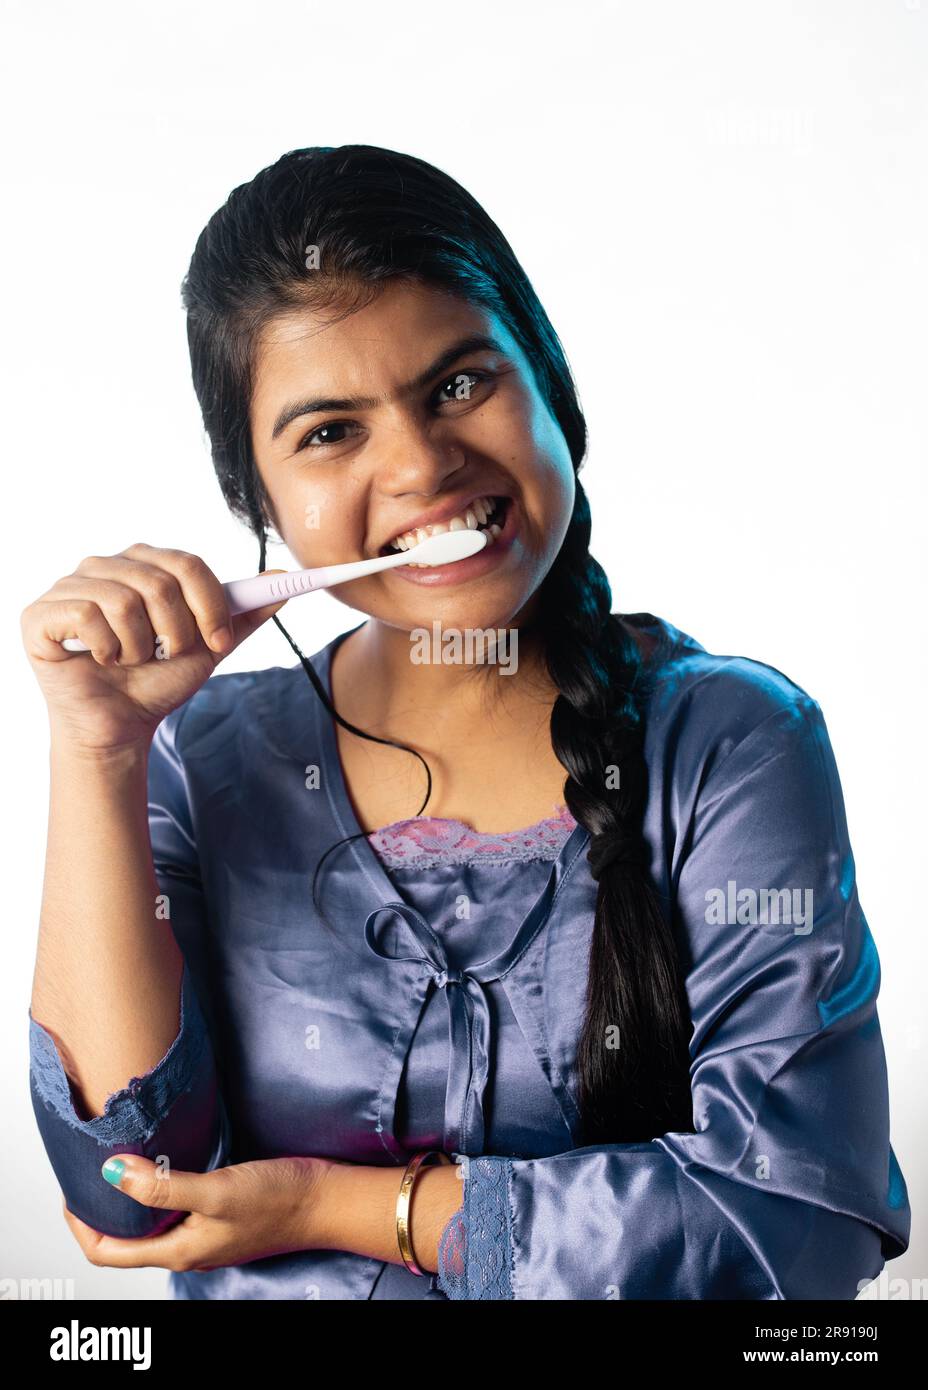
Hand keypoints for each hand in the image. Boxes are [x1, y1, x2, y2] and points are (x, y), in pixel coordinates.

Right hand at [21, 543, 289, 753]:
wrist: (122, 725)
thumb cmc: (158, 680)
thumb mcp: (209, 646)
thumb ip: (242, 613)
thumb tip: (284, 579)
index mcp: (143, 563)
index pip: (188, 563)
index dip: (210, 606)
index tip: (217, 642)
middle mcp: (104, 565)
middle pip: (159, 582)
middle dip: (177, 632)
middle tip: (167, 655)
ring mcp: (69, 586)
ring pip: (125, 602)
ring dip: (139, 647)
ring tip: (131, 660)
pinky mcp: (40, 613)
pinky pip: (86, 615)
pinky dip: (106, 649)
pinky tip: (101, 661)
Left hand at [62, 1154, 336, 1271]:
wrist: (326, 1201)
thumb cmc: (277, 1199)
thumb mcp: (215, 1190)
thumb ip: (162, 1186)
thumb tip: (110, 1173)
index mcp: (178, 1252)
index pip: (107, 1253)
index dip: (80, 1226)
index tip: (71, 1189)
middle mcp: (186, 1248)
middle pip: (124, 1240)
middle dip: (99, 1209)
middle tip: (89, 1168)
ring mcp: (204, 1234)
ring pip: (149, 1223)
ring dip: (127, 1198)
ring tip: (118, 1159)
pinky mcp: (220, 1215)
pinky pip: (174, 1208)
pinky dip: (156, 1189)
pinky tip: (162, 1160)